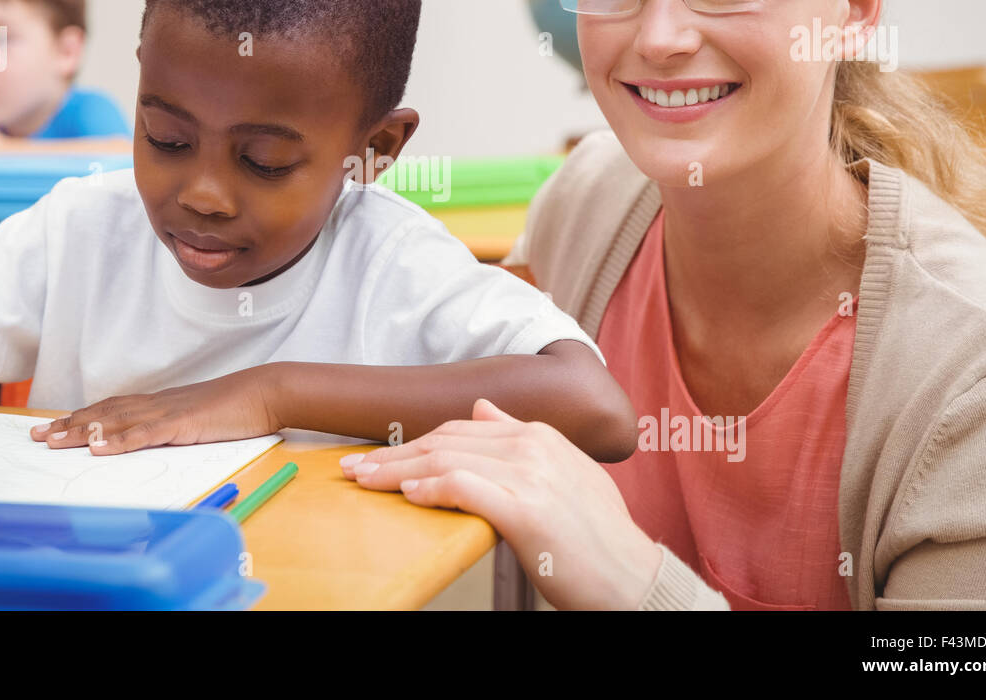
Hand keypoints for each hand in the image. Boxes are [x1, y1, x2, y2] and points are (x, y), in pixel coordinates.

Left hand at [28, 366, 281, 453]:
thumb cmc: (236, 408)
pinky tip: (99, 450)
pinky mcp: (183, 425)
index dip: (79, 418)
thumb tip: (149, 442)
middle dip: (67, 425)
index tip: (51, 427)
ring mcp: (168, 413)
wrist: (265, 392)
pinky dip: (119, 443)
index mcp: (159, 404)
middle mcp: (156, 404)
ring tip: (52, 442)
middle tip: (35, 436)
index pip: (109, 409)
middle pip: (103, 414)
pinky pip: (145, 435)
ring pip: (115, 423)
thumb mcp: (197, 419)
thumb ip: (171, 428)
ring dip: (82, 432)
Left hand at [339, 398, 663, 609]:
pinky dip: (428, 487)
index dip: (415, 441)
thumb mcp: (563, 473)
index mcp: (539, 435)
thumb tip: (483, 408)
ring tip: (364, 481)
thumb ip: (521, 440)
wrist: (632, 576)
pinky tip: (407, 495)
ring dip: (396, 471)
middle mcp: (532, 445)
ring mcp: (529, 473)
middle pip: (445, 440)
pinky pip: (461, 486)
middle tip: (354, 467)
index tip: (380, 456)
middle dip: (393, 454)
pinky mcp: (524, 505)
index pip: (461, 429)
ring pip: (445, 459)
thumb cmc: (594, 536)